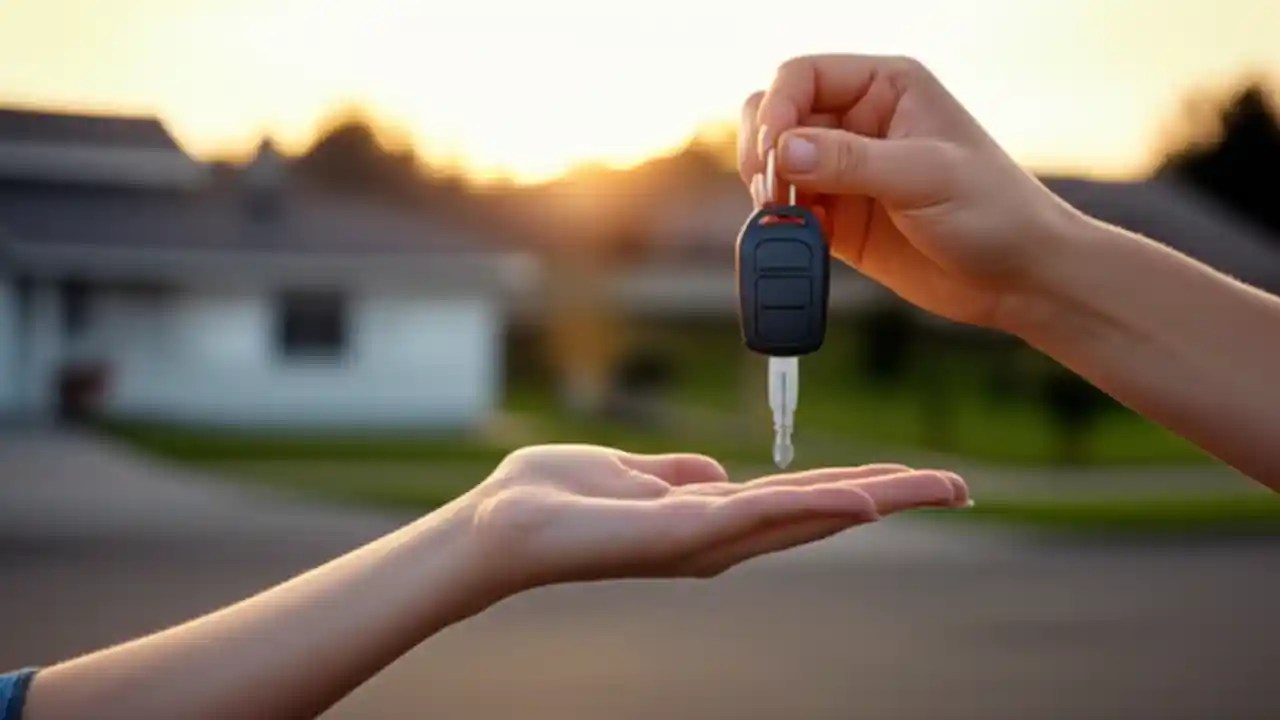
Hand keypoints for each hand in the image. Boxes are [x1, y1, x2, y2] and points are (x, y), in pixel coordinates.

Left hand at [453, 444, 967, 594]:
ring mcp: (709, 540)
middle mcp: (720, 537)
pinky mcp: (688, 532)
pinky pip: (766, 513)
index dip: (859, 488)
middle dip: (892, 499)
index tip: (913, 481)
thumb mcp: (627, 471)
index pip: (800, 499)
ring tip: (940, 487)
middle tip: (959, 488)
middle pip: (823, 512)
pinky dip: (819, 505)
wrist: (500, 525)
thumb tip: (711, 471)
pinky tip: (866, 497)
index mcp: (709, 517)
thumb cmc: (551, 498)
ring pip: (811, 514)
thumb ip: (672, 473)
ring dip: (879, 499)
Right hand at [739, 54, 1086, 328]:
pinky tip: (799, 244)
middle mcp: (859, 123)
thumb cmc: (996, 210)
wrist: (1020, 279)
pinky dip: (782, 229)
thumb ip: (852, 160)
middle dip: (764, 149)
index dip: (778, 108)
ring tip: (785, 219)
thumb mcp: (926, 176)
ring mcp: (847, 173)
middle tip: (770, 187)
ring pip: (777, 167)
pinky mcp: (841, 220)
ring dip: (770, 192)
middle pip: (779, 116)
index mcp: (887, 88)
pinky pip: (791, 215)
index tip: (775, 152)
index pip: (803, 76)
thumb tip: (786, 149)